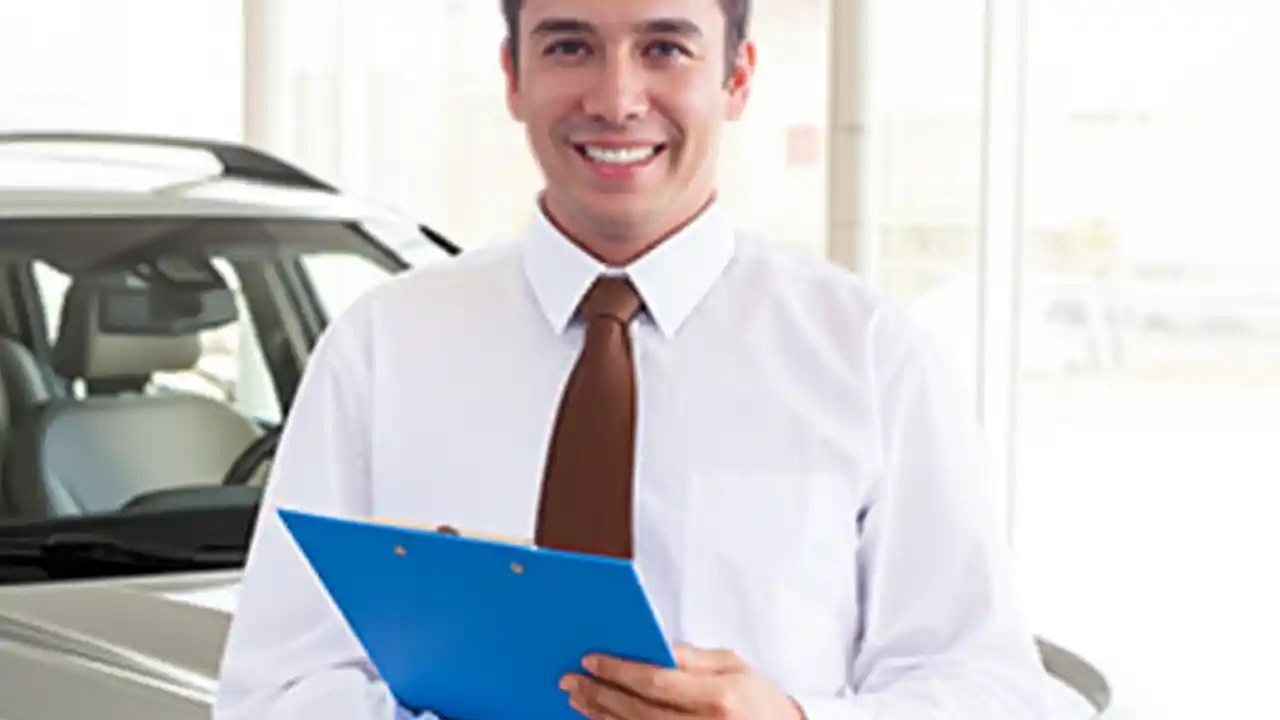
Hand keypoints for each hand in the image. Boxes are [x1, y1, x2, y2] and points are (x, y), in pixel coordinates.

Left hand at [560, 644, 804, 718]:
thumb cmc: (761, 701)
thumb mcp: (735, 666)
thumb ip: (694, 658)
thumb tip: (657, 647)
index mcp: (718, 697)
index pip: (656, 682)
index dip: (619, 671)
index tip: (592, 660)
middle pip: (637, 712)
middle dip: (600, 694)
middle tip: (572, 680)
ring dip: (601, 717)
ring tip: (578, 699)